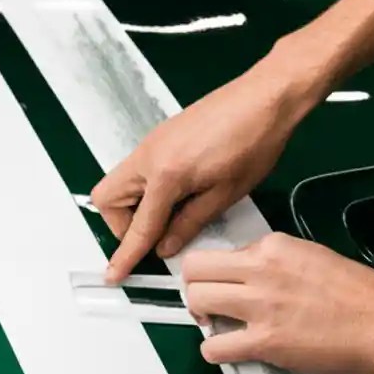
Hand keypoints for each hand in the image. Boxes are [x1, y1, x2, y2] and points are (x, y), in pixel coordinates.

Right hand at [91, 37, 332, 281]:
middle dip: (122, 225)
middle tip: (155, 236)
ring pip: (119, 184)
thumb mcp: (225, 194)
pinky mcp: (160, 136)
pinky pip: (136, 171)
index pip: (138, 226)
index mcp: (165, 175)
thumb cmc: (253, 144)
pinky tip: (178, 195)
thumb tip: (165, 247)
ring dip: (134, 207)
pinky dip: (145, 190)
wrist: (267, 97)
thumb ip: (189, 223)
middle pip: (107, 199)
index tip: (114, 275)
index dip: (126, 255)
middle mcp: (147, 156)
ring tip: (171, 216)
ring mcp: (151, 143)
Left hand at [183, 232, 373, 373]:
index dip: (218, 271)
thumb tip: (246, 272)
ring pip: (197, 301)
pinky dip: (214, 350)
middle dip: (196, 287)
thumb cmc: (358, 292)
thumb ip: (273, 261)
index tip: (226, 285)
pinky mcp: (265, 342)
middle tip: (209, 304)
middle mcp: (260, 270)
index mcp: (273, 246)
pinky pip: (214, 346)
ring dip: (200, 315)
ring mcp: (261, 307)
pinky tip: (228, 349)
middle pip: (195, 270)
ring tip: (216, 324)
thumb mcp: (311, 256)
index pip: (219, 252)